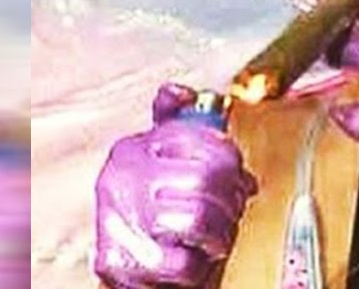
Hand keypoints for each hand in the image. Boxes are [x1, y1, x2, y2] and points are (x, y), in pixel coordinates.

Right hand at [94, 84, 256, 287]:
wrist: (120, 264)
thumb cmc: (148, 209)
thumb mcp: (159, 159)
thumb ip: (176, 123)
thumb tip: (180, 91)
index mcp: (135, 149)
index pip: (203, 139)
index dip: (233, 161)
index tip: (238, 177)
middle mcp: (124, 179)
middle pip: (206, 179)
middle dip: (230, 200)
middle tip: (232, 210)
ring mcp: (121, 220)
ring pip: (198, 219)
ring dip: (218, 234)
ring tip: (213, 236)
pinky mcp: (122, 263)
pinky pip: (184, 263)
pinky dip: (197, 266)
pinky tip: (192, 257)